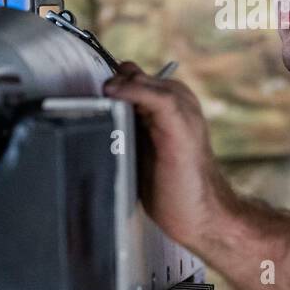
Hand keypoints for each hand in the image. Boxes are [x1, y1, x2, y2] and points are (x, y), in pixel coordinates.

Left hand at [103, 61, 238, 246]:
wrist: (201, 214)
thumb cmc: (172, 187)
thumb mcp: (143, 151)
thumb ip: (128, 129)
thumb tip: (95, 118)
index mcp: (170, 105)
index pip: (134, 77)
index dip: (109, 83)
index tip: (88, 96)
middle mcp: (179, 102)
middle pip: (137, 75)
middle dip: (112, 83)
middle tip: (91, 98)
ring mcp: (183, 111)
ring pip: (145, 81)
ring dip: (120, 84)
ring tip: (102, 93)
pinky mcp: (181, 126)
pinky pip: (158, 97)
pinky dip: (133, 92)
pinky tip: (114, 93)